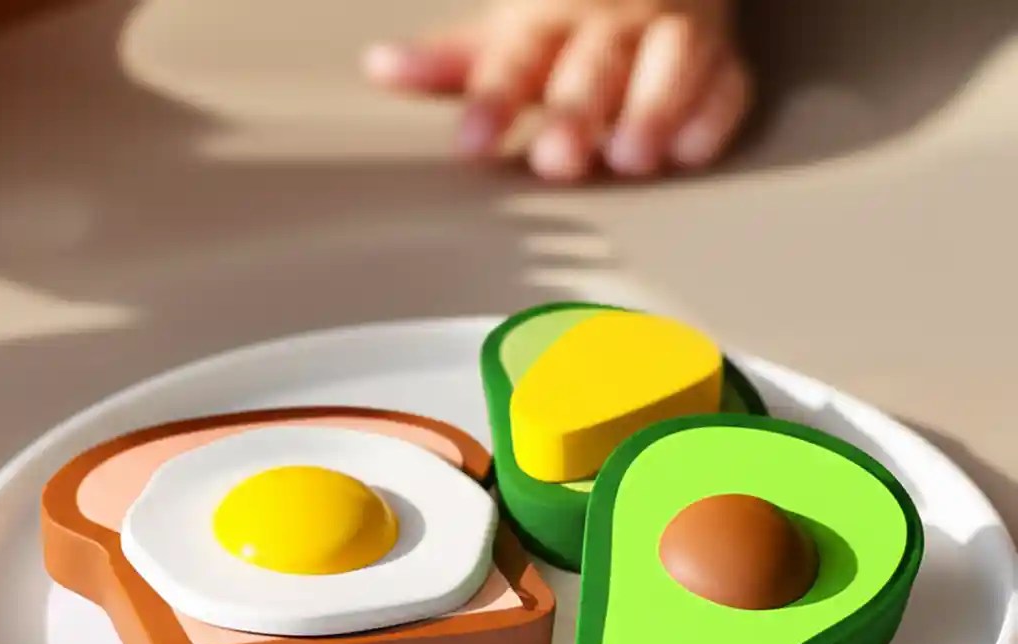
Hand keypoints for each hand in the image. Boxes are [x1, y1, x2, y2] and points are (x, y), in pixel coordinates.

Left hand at [364, 0, 749, 182]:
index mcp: (550, 18)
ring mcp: (673, 36)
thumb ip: (451, 62)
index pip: (515, 56)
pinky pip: (728, 82)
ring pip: (670, 65)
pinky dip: (713, 113)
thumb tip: (379, 67)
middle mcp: (613, 26)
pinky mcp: (724, 60)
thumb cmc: (572, 19)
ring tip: (631, 157)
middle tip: (558, 160)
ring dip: (652, 109)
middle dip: (577, 110)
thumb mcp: (509, 33)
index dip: (493, 100)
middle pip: (593, 66)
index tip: (472, 143)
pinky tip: (693, 149)